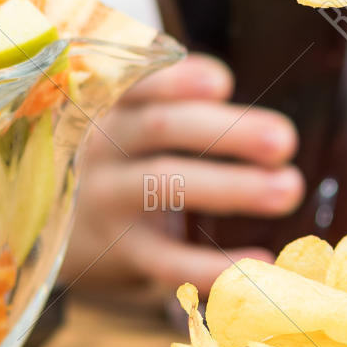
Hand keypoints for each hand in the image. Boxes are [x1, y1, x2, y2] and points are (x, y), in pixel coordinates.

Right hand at [61, 54, 304, 290]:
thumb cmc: (123, 161)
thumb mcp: (132, 125)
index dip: (177, 81)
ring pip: (165, 185)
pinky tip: (263, 261)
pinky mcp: (119, 251)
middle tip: (285, 140)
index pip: (139, 82)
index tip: (222, 83)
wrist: (58, 230)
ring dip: (231, 186)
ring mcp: (107, 198)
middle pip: (160, 128)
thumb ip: (180, 108)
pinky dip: (216, 264)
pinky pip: (169, 261)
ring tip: (288, 188)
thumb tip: (263, 125)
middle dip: (226, 131)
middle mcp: (103, 145)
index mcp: (113, 104)